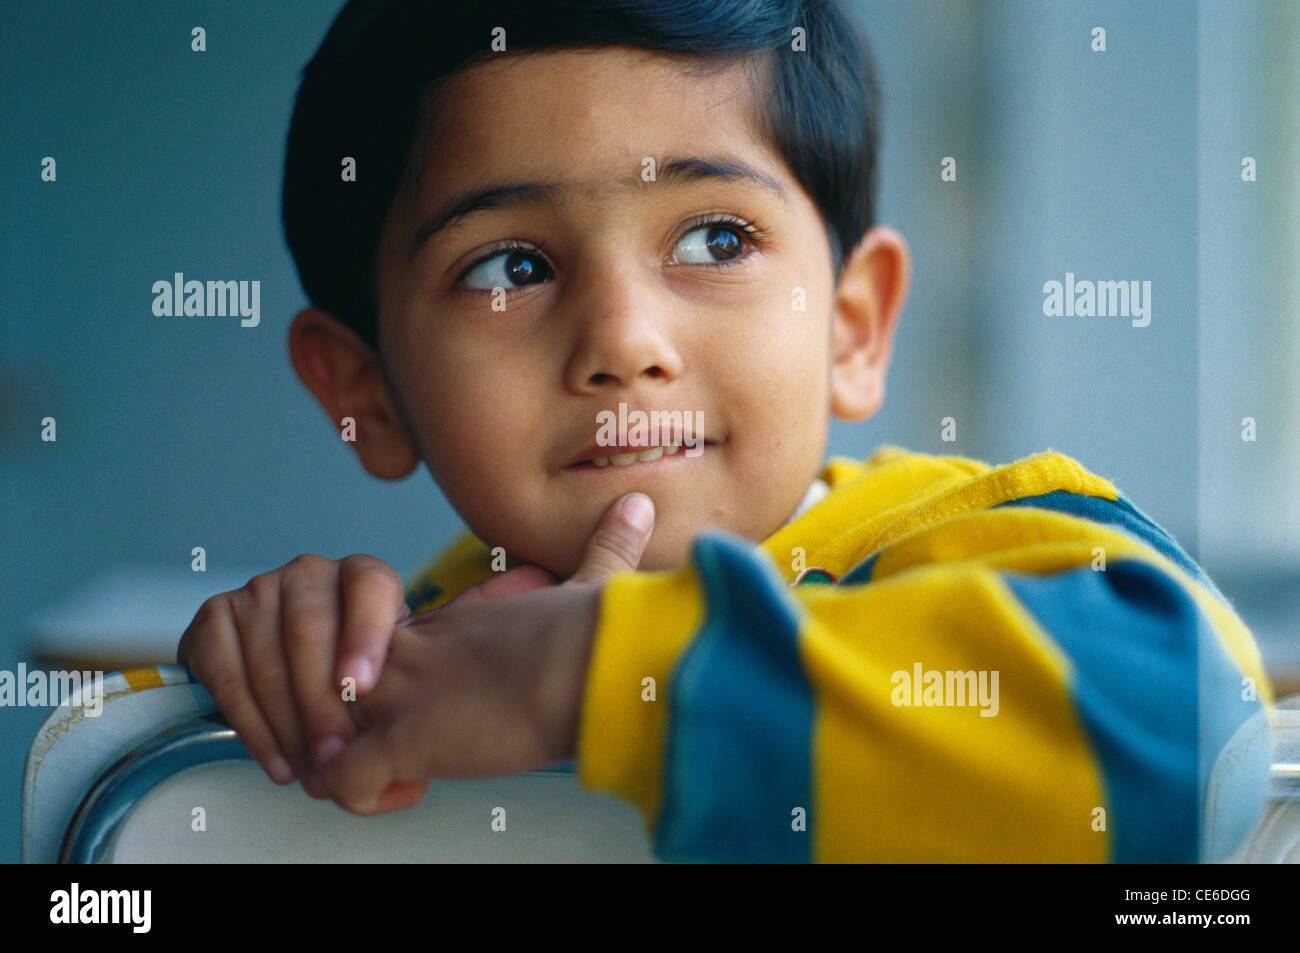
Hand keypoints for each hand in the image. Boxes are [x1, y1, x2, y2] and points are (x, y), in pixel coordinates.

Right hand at [177, 550, 557, 797]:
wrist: (317, 679)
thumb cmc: (388, 675)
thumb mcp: (433, 646)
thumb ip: (481, 613)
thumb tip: (542, 580)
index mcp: (362, 575)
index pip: (365, 587)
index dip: (366, 633)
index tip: (368, 685)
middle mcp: (307, 574)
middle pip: (308, 629)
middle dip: (323, 700)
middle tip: (342, 754)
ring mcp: (257, 595)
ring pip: (267, 658)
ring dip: (289, 723)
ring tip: (318, 770)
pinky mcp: (213, 624)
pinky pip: (224, 674)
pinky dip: (250, 724)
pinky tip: (281, 761)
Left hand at [319, 491, 656, 813]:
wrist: (599, 661)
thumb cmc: (602, 631)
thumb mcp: (599, 584)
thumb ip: (608, 548)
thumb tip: (641, 507)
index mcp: (450, 625)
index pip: (381, 646)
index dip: (393, 682)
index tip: (434, 709)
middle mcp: (413, 653)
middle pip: (333, 680)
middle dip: (349, 718)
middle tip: (391, 748)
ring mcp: (402, 693)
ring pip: (319, 723)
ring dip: (347, 756)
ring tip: (396, 773)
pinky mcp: (406, 736)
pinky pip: (343, 780)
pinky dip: (365, 796)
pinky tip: (413, 787)